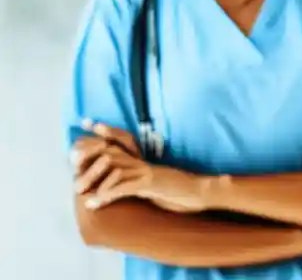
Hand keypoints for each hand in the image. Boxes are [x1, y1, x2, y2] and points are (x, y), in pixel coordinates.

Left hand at [71, 121, 207, 213]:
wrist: (202, 193)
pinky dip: (106, 196)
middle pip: (111, 152)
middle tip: (72, 162)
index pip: (122, 142)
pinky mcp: (150, 184)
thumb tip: (136, 184)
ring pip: (114, 170)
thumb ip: (146, 181)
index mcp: (145, 162)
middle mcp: (144, 164)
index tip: (90, 123)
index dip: (106, 132)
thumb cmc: (183, 191)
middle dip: (90, 155)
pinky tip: (94, 204)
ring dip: (94, 183)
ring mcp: (147, 172)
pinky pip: (123, 188)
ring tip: (79, 194)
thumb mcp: (160, 184)